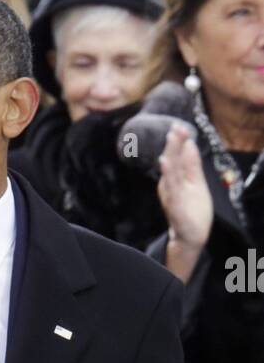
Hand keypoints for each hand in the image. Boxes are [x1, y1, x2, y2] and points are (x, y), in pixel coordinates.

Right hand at [158, 123, 213, 253]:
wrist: (190, 237)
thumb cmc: (192, 210)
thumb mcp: (195, 182)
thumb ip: (191, 164)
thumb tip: (189, 143)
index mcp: (175, 178)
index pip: (177, 156)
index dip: (178, 141)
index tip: (179, 124)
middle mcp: (170, 185)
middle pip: (172, 160)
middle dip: (174, 143)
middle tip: (175, 126)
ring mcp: (171, 195)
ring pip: (170, 172)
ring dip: (170, 154)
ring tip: (171, 139)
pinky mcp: (175, 206)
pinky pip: (171, 188)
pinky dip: (168, 175)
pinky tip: (166, 163)